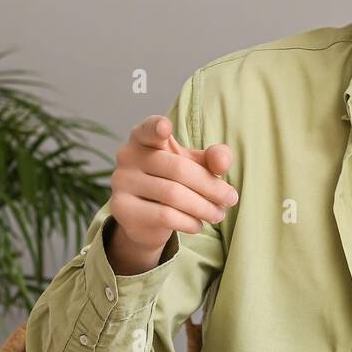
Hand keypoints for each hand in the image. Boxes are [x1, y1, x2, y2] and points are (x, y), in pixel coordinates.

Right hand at [108, 114, 237, 272]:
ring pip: (172, 195)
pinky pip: (163, 216)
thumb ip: (214, 157)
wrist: (147, 219)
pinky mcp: (122, 209)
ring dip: (203, 207)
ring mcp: (121, 182)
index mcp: (144, 137)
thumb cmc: (176, 181)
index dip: (156, 127)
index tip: (166, 127)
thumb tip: (222, 162)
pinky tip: (198, 224)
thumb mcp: (197, 164)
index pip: (149, 129)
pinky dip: (188, 222)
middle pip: (178, 169)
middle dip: (211, 186)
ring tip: (218, 214)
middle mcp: (127, 156)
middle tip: (231, 199)